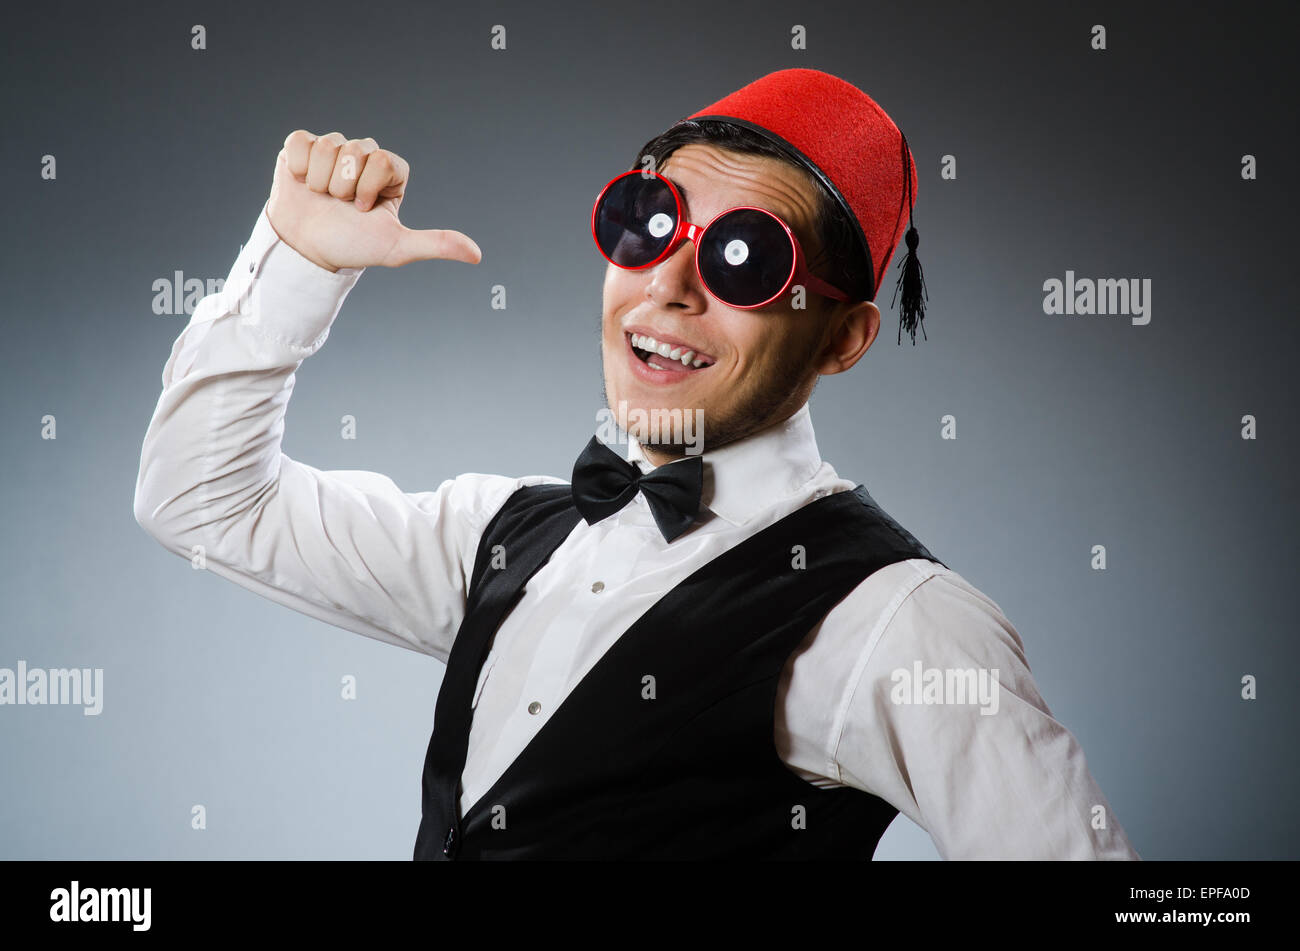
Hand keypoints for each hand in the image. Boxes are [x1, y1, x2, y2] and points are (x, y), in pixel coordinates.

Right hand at [265, 130, 481, 271]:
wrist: (307, 249)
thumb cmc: (353, 246)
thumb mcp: (397, 247)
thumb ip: (436, 244)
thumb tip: (476, 255)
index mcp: (390, 172)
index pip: (383, 160)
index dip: (369, 187)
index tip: (363, 209)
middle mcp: (364, 156)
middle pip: (355, 151)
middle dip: (344, 186)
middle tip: (342, 205)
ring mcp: (334, 149)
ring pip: (328, 147)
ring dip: (321, 181)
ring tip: (323, 198)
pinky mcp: (304, 146)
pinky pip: (302, 142)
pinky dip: (299, 168)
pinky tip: (304, 184)